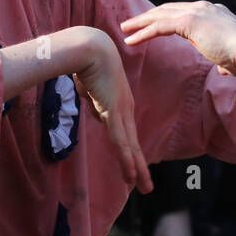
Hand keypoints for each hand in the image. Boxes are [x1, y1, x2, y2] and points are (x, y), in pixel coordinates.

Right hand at [71, 28, 152, 193]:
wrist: (90, 48)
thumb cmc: (87, 64)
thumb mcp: (91, 89)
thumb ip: (95, 102)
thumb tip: (96, 111)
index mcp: (120, 105)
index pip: (126, 135)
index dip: (130, 152)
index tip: (134, 166)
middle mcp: (125, 110)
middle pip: (133, 145)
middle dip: (139, 167)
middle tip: (147, 186)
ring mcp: (121, 112)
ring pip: (130, 147)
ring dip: (136, 169)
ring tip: (144, 187)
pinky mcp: (114, 112)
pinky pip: (120, 141)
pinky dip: (126, 160)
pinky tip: (130, 174)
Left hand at [121, 1, 235, 76]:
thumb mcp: (234, 57)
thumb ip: (225, 60)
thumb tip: (225, 69)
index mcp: (215, 13)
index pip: (185, 11)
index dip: (167, 16)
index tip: (154, 23)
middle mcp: (205, 7)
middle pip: (169, 8)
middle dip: (149, 15)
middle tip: (132, 24)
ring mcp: (198, 12)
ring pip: (160, 14)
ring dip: (140, 22)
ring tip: (125, 30)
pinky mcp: (190, 21)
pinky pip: (160, 26)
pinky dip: (143, 33)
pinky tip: (130, 40)